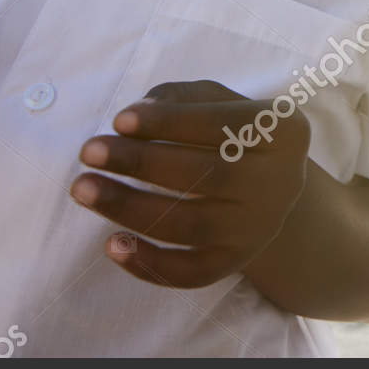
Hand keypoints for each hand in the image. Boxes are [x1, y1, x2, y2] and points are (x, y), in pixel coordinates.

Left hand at [72, 80, 309, 288]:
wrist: (271, 190)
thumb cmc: (236, 136)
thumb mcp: (223, 103)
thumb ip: (183, 97)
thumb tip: (138, 114)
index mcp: (284, 131)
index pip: (224, 123)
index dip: (170, 122)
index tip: (119, 119)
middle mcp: (280, 182)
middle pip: (207, 175)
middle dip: (142, 162)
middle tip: (89, 152)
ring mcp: (258, 227)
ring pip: (192, 224)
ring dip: (131, 207)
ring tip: (84, 188)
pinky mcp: (235, 261)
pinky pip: (191, 272)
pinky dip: (149, 264)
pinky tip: (111, 244)